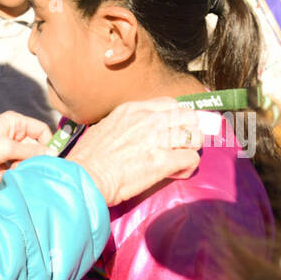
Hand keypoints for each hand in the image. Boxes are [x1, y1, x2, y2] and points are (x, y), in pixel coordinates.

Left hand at [0, 111, 53, 180]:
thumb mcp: (7, 149)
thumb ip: (31, 152)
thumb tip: (54, 153)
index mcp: (16, 122)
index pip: (42, 131)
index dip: (47, 145)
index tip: (46, 160)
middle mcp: (12, 130)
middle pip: (32, 149)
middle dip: (23, 161)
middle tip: (15, 167)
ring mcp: (5, 143)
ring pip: (21, 160)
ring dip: (12, 168)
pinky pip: (9, 165)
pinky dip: (2, 171)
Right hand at [65, 98, 201, 205]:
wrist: (85, 176)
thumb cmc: (88, 157)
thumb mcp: (106, 127)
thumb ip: (125, 125)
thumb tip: (133, 133)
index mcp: (133, 109)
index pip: (170, 103)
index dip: (176, 117)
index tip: (173, 128)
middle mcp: (149, 119)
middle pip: (188, 116)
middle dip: (189, 130)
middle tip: (181, 144)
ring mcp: (157, 139)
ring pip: (195, 136)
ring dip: (191, 148)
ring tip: (180, 158)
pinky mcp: (162, 162)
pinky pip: (191, 159)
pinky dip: (187, 167)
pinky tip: (176, 172)